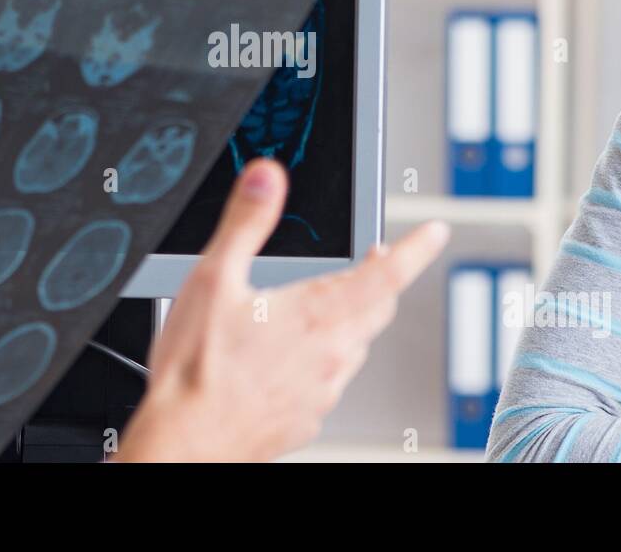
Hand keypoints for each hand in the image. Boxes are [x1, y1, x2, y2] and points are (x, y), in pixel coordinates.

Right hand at [113, 158, 448, 462]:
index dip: (418, 248)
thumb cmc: (195, 371)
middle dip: (383, 280)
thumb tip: (266, 178)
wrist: (183, 444)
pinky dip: (325, 361)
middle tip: (377, 260)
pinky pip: (330, 383)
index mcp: (318, 313)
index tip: (437, 232)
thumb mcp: (213, 278)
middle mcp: (331, 355)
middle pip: (379, 309)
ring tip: (325, 307)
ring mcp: (322, 392)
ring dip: (353, 321)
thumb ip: (245, 222)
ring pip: (356, 347)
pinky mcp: (306, 420)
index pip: (388, 272)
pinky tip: (291, 360)